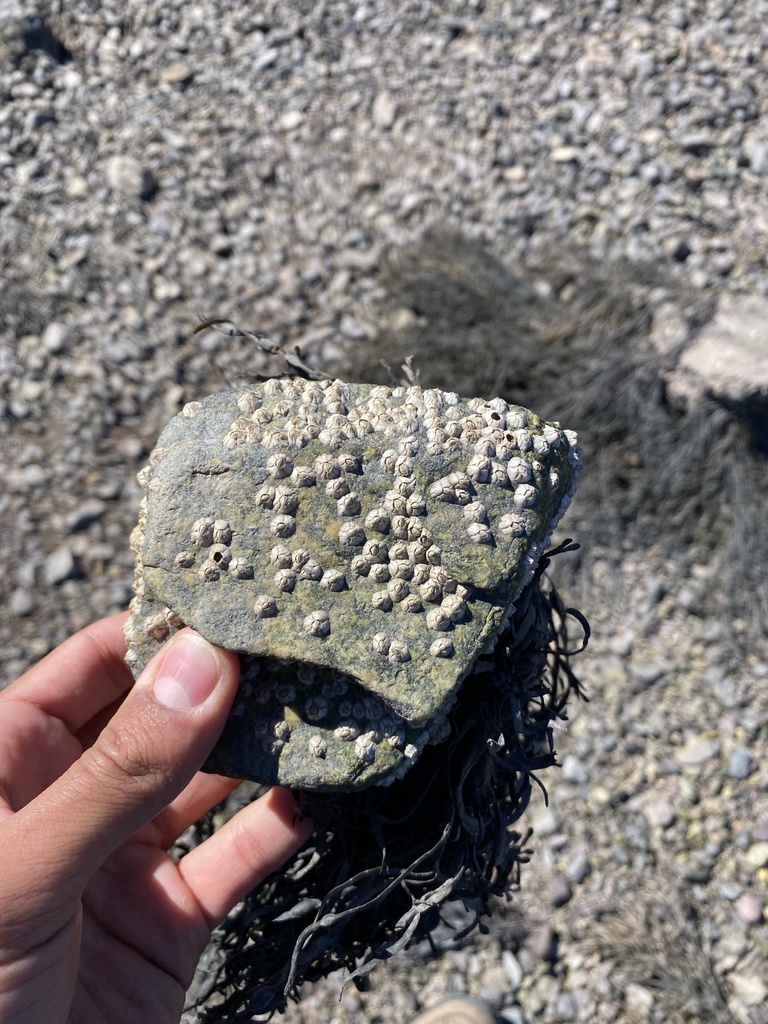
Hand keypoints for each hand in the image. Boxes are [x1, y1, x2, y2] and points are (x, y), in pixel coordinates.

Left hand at [0, 613, 312, 1023]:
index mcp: (11, 762)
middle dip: (229, 682)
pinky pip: (237, 859)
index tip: (238, 598)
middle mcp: (74, 798)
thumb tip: (204, 662)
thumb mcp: (26, 868)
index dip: (162, 628)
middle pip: (165, 715)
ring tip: (323, 703)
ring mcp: (126, 858)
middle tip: (301, 642)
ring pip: (209, 781)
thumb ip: (118, 770)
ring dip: (266, 746)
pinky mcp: (171, 921)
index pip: (95, 665)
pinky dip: (281, 827)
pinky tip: (321, 792)